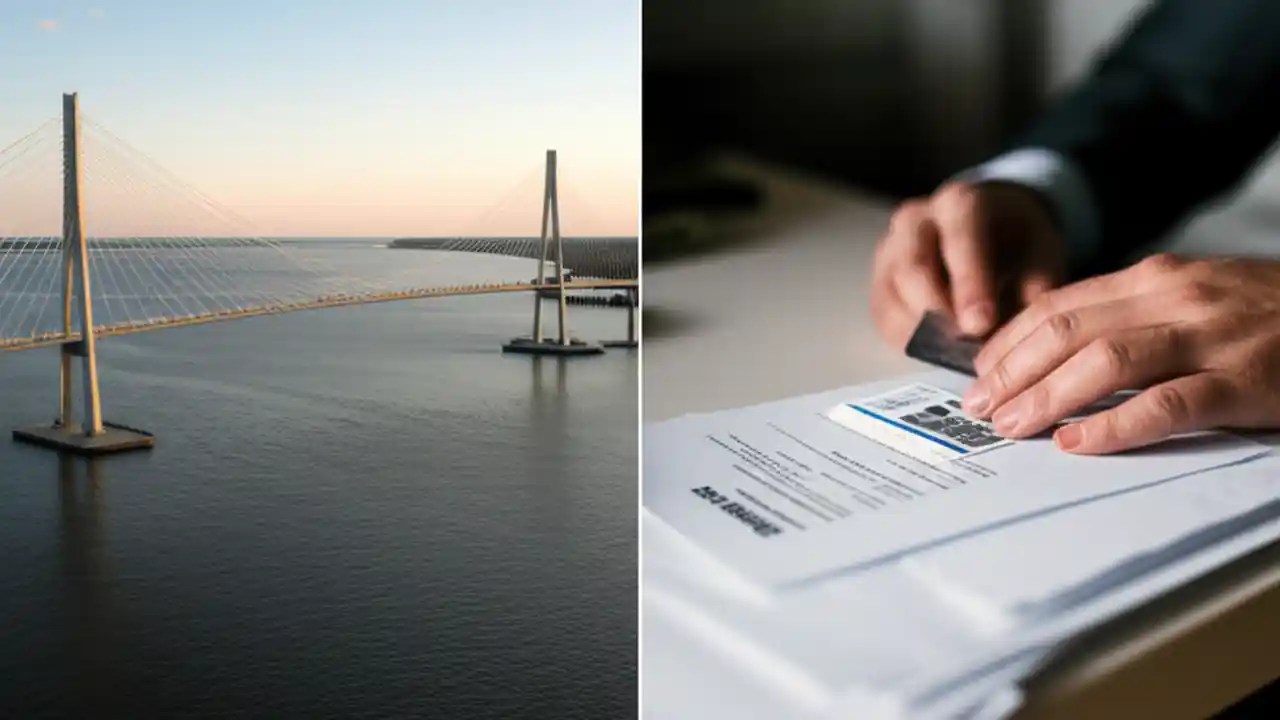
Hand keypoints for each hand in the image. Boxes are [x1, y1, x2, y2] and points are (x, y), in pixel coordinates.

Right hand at [870, 181, 1065, 347]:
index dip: (969, 283)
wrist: (992, 231)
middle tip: (961, 347)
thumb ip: (1034, 289)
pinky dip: (907, 339)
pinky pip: (884, 316)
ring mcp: (891, 250)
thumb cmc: (1017, 243)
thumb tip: (1020, 335)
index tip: (981, 324)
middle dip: (937, 312)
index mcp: (960, 203)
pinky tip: (933, 352)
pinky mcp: (881, 282)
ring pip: (892, 294)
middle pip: (913, 266)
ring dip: (920, 330)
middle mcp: (916, 220)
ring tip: (950, 355)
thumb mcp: (1041, 254)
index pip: (960, 237)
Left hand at [963, 254, 1279, 453]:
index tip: (977, 376)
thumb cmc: (1265, 316)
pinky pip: (1168, 404)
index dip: (1008, 343)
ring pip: (1106, 363)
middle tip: (979, 409)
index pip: (1057, 306)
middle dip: (1012, 372)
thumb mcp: (1193, 297)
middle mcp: (1174, 298)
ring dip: (1047, 397)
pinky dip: (1116, 426)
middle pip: (1067, 331)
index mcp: (1154, 278)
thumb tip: (1055, 351)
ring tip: (1012, 427)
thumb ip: (1131, 315)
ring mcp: (1211, 338)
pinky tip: (1077, 445)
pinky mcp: (1244, 381)